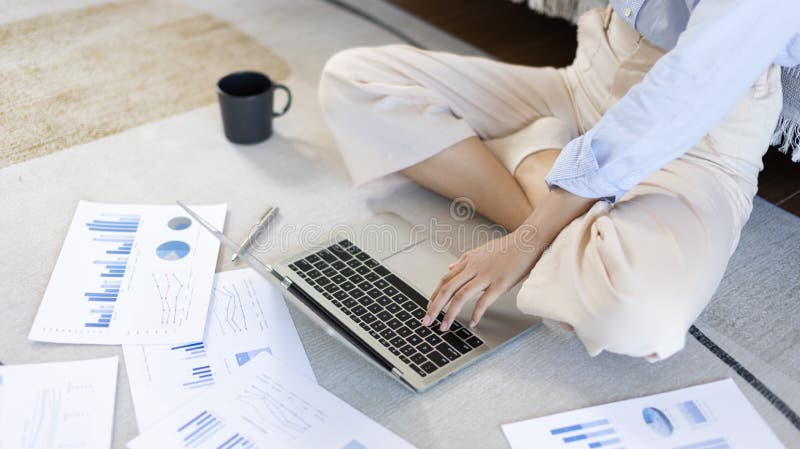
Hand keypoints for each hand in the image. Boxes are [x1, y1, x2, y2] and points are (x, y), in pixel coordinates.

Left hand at [422, 226, 543, 330]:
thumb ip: (463, 260)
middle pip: (447, 289)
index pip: (445, 280)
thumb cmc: (507, 247)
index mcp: (469, 262)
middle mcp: (474, 268)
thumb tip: (449, 268)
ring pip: (461, 295)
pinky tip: (472, 322)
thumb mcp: (480, 250)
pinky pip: (484, 301)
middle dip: (434, 307)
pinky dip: (476, 313)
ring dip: (450, 313)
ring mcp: (486, 276)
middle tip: (427, 320)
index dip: (434, 295)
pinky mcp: (500, 284)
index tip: (428, 307)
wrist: (528, 241)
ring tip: (444, 326)